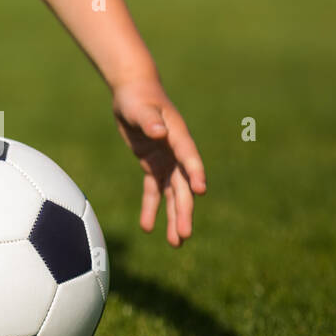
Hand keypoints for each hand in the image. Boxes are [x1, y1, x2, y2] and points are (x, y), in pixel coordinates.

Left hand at [112, 78, 205, 246]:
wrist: (134, 93)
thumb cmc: (138, 97)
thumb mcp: (140, 108)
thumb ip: (149, 121)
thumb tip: (160, 133)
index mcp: (177, 136)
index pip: (188, 157)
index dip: (195, 172)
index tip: (201, 190)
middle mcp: (176, 152)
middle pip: (183, 186)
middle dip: (184, 210)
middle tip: (185, 235)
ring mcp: (166, 160)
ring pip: (172, 194)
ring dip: (174, 217)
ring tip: (176, 243)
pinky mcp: (154, 165)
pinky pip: (154, 191)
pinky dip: (151, 208)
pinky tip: (147, 227)